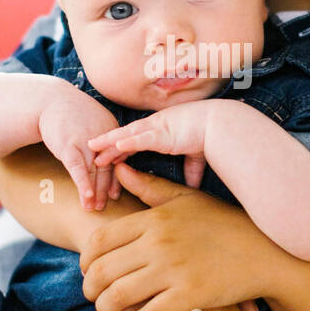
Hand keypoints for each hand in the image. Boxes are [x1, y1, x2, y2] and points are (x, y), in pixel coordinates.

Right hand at [38, 86, 122, 211]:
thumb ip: (103, 140)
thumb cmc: (71, 114)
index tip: (114, 194)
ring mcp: (85, 142)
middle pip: (107, 168)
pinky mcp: (68, 146)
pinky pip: (78, 169)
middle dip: (105, 189)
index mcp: (112, 131)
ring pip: (93, 172)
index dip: (116, 178)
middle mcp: (102, 138)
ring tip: (92, 208)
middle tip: (104, 206)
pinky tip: (86, 196)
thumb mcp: (93, 122)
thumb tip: (105, 161)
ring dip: (94, 192)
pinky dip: (83, 183)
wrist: (50, 100)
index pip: (116, 160)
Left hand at [79, 161, 281, 310]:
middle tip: (92, 296)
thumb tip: (117, 169)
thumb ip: (149, 187)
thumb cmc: (224, 223)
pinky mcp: (190, 296)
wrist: (266, 252)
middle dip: (89, 288)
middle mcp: (159, 243)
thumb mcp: (186, 199)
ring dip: (105, 308)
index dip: (85, 259)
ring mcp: (174, 270)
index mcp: (154, 219)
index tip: (88, 270)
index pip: (100, 240)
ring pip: (118, 295)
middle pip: (102, 270)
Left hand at [88, 101, 211, 188]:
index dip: (121, 146)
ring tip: (92, 147)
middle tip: (91, 151)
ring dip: (109, 141)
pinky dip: (127, 142)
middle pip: (125, 135)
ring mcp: (157, 128)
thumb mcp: (195, 156)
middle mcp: (155, 126)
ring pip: (126, 135)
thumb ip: (192, 170)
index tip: (108, 154)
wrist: (218, 123)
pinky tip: (114, 146)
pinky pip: (141, 138)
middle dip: (107, 144)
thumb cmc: (208, 135)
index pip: (135, 138)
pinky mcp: (162, 133)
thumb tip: (193, 187)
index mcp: (161, 130)